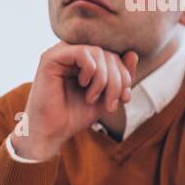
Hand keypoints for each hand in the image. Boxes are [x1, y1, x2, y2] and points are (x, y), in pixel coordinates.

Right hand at [14, 44, 137, 160]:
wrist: (53, 131)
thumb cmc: (77, 114)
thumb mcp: (108, 95)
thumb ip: (121, 76)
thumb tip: (133, 53)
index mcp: (85, 60)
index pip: (116, 56)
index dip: (126, 76)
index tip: (125, 98)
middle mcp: (72, 53)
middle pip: (109, 54)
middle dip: (118, 81)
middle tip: (112, 103)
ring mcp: (60, 53)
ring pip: (98, 52)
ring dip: (105, 79)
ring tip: (94, 98)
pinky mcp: (50, 58)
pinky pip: (83, 53)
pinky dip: (91, 71)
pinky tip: (83, 85)